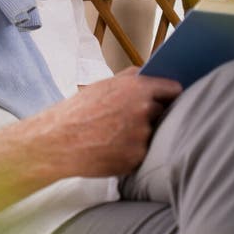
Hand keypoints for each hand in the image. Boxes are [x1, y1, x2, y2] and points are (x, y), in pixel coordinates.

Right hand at [33, 68, 181, 178]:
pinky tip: (114, 148)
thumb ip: (132, 78)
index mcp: (137, 88)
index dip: (172, 94)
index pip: (173, 90)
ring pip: (153, 134)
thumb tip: (152, 75)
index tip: (173, 97)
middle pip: (165, 113)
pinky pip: (142, 153)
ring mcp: (142, 136)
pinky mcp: (136, 158)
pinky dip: (132, 152)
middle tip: (133, 119)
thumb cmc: (80, 110)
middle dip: (154, 115)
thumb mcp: (105, 84)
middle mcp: (144, 111)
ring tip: (118, 135)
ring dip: (142, 135)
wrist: (60, 139)